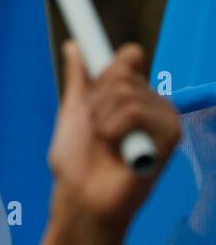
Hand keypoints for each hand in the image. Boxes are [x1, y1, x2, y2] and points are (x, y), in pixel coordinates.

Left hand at [32, 42, 180, 244]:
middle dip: (95, 101)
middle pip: (123, 72)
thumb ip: (79, 80)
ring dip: (101, 119)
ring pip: (126, 92)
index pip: (128, 57)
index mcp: (133, 96)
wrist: (80, 199)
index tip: (93, 83)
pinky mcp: (170, 137)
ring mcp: (164, 120)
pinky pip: (134, 112)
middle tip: (95, 131)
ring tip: (104, 144)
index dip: (107, 66)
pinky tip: (118, 152)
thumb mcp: (73, 113)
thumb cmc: (77, 163)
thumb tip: (74, 45)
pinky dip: (114, 130)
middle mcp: (153, 104)